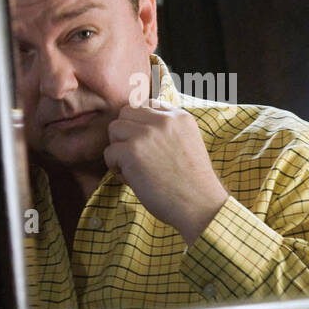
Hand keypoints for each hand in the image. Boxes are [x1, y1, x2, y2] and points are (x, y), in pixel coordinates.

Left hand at [104, 97, 229, 244]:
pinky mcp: (132, 151)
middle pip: (126, 113)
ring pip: (114, 129)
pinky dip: (116, 168)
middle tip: (136, 156)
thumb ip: (168, 130)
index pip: (147, 105)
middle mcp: (164, 120)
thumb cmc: (192, 182)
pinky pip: (110, 152)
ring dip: (119, 149)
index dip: (139, 124)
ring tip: (133, 168)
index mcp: (180, 117)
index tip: (144, 144)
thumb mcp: (188, 143)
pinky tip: (133, 179)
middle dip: (126, 133)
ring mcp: (146, 134)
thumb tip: (139, 126)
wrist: (199, 204)